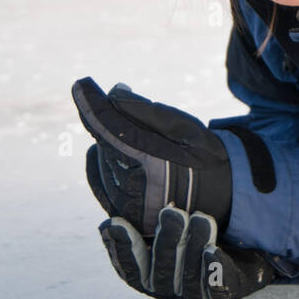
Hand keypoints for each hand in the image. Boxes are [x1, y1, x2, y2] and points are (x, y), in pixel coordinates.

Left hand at [72, 76, 230, 236]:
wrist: (217, 197)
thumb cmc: (201, 155)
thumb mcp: (182, 126)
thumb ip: (145, 111)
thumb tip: (114, 93)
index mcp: (150, 162)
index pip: (109, 126)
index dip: (92, 104)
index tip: (81, 84)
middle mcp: (132, 188)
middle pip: (105, 141)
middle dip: (113, 125)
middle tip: (140, 126)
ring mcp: (124, 205)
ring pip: (102, 159)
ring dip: (112, 146)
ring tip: (142, 149)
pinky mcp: (121, 214)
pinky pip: (98, 180)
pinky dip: (102, 163)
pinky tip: (111, 154)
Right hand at [98, 210, 279, 298]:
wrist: (235, 248)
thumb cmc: (190, 227)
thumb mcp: (166, 217)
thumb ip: (144, 203)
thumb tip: (111, 162)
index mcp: (148, 271)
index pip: (129, 266)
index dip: (121, 247)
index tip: (116, 222)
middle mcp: (167, 286)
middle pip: (161, 268)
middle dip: (166, 240)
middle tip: (172, 212)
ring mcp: (194, 292)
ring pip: (189, 274)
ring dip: (193, 245)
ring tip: (200, 218)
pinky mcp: (222, 291)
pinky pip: (216, 286)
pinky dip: (213, 269)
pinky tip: (212, 250)